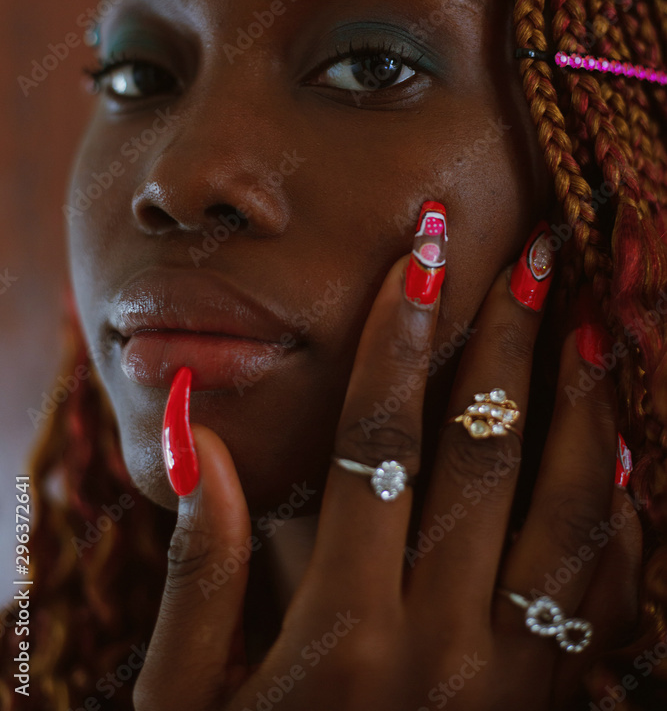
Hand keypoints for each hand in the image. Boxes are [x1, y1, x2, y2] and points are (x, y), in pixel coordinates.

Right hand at [133, 215, 641, 710]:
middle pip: (484, 452)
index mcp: (342, 629)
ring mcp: (508, 678)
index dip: (398, 335)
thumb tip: (195, 422)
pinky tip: (616, 450)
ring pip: (563, 511)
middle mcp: (439, 642)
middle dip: (508, 337)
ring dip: (582, 405)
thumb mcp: (187, 701)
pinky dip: (611, 512)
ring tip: (592, 320)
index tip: (420, 253)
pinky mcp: (546, 706)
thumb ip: (202, 561)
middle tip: (536, 248)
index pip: (379, 438)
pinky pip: (598, 592)